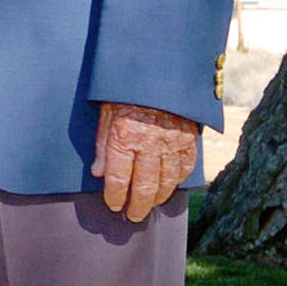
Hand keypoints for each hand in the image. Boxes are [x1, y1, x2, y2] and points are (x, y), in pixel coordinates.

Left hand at [92, 101, 198, 221]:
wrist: (160, 69)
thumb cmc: (125, 89)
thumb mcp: (105, 110)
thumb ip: (102, 143)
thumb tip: (98, 173)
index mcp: (125, 136)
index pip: (119, 178)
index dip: (115, 196)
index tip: (114, 206)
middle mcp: (149, 143)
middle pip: (145, 186)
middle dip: (138, 205)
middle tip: (133, 216)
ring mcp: (172, 143)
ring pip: (167, 181)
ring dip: (158, 197)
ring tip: (150, 206)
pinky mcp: (188, 139)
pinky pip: (185, 167)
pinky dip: (178, 180)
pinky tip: (171, 186)